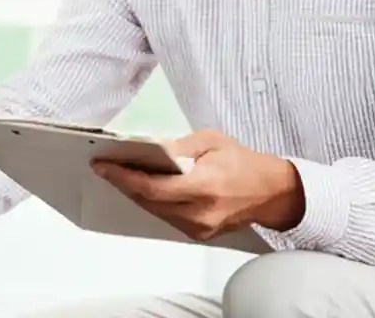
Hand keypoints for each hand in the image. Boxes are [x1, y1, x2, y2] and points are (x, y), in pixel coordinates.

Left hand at [92, 129, 304, 240]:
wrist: (271, 191)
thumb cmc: (243, 162)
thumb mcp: (211, 141)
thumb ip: (179, 147)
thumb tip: (149, 150)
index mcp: (203, 186)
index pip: (152, 187)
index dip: (123, 177)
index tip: (102, 166)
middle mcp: (199, 212)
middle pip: (148, 202)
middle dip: (124, 183)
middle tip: (106, 167)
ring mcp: (199, 227)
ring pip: (155, 211)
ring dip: (135, 193)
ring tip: (120, 174)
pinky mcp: (199, 234)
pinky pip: (167, 217)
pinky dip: (153, 202)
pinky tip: (144, 187)